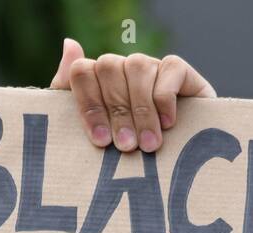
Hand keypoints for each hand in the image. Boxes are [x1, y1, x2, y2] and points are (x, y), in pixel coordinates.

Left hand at [50, 38, 215, 152]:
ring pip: (137, 66)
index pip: (81, 70)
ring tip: (148, 144)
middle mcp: (122, 71)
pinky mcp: (180, 71)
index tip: (100, 140)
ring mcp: (151, 68)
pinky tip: (168, 125)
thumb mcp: (93, 139)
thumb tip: (70, 43)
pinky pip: (169, 69)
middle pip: (108, 67)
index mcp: (97, 84)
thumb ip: (70, 91)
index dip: (88, 104)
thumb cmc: (129, 160)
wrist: (182, 170)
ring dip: (141, 109)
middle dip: (117, 112)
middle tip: (127, 146)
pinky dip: (165, 98)